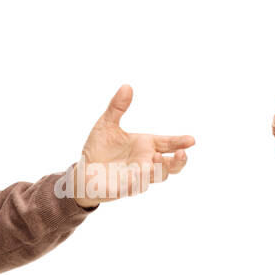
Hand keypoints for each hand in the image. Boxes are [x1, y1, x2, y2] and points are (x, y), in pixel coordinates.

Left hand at [73, 84, 193, 206]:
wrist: (83, 170)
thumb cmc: (99, 148)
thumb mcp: (106, 124)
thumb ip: (117, 107)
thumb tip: (127, 86)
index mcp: (145, 146)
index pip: (168, 144)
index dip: (180, 142)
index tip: (191, 140)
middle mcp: (145, 162)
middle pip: (170, 166)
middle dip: (178, 161)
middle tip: (182, 153)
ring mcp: (137, 177)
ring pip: (156, 177)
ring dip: (159, 169)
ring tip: (156, 157)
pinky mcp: (123, 189)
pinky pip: (134, 188)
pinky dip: (138, 182)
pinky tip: (138, 174)